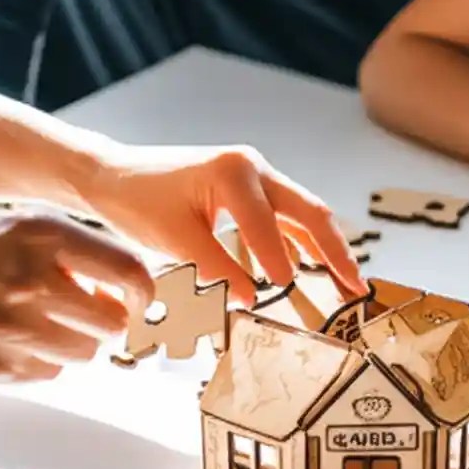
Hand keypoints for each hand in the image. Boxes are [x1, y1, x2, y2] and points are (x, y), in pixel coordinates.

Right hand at [0, 214, 150, 381]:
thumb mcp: (5, 226)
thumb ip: (63, 248)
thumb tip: (120, 276)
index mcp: (42, 234)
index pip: (129, 270)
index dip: (141, 292)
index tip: (137, 300)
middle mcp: (34, 278)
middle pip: (113, 321)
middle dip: (106, 324)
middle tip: (88, 318)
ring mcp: (16, 326)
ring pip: (85, 353)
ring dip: (72, 345)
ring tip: (36, 327)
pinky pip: (49, 373)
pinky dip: (39, 363)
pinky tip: (7, 342)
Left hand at [80, 146, 364, 305]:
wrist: (112, 177)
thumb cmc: (136, 201)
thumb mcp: (174, 240)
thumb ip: (216, 270)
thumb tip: (252, 300)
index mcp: (236, 172)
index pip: (267, 225)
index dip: (276, 263)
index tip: (284, 293)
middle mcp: (254, 168)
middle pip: (310, 212)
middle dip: (336, 252)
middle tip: (357, 288)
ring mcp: (255, 178)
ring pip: (303, 217)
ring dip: (326, 251)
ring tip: (348, 285)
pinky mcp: (249, 194)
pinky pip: (285, 222)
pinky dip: (301, 248)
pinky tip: (315, 274)